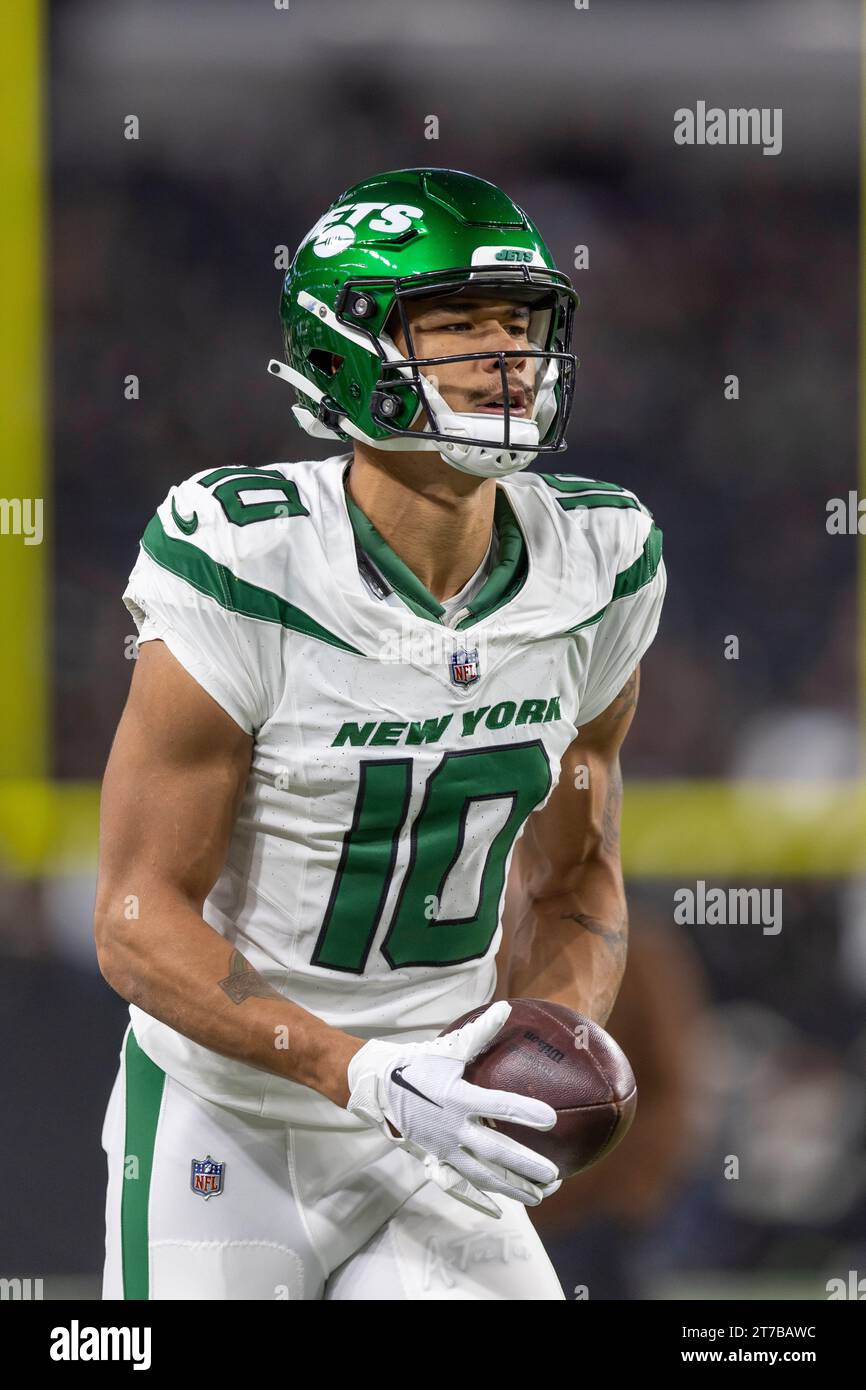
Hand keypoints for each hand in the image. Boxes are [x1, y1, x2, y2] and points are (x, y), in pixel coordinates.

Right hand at [346, 1001, 560, 1217]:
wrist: (378, 1087)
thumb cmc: (418, 1064)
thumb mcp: (449, 1048)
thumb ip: (480, 1032)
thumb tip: (505, 1008)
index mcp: (458, 1097)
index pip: (498, 1105)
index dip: (524, 1112)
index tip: (550, 1119)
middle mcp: (452, 1128)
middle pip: (495, 1151)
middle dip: (526, 1165)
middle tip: (554, 1175)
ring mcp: (443, 1148)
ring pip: (482, 1175)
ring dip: (512, 1187)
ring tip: (540, 1195)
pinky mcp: (434, 1159)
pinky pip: (457, 1186)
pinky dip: (477, 1200)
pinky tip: (498, 1211)